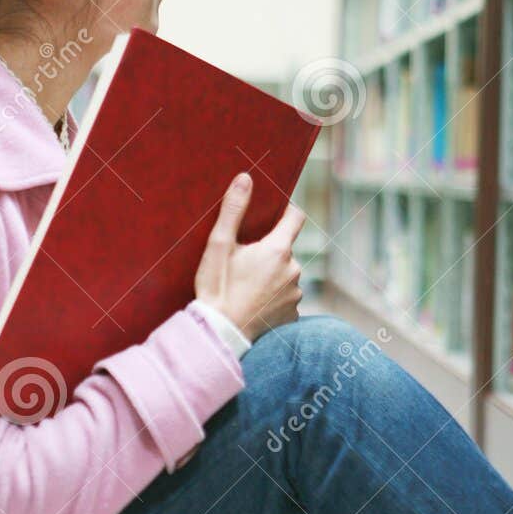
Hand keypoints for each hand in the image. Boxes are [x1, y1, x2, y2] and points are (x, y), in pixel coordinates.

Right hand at [194, 172, 305, 342]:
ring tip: (245, 285)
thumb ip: (233, 210)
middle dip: (269, 250)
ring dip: (271, 275)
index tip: (274, 213)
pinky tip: (252, 303)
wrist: (219, 334)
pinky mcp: (291, 315)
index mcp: (278, 250)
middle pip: (285, 250)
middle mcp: (293, 270)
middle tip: (243, 261)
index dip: (286, 211)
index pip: (295, 217)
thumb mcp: (219, 245)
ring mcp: (295, 294)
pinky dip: (272, 298)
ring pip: (285, 275)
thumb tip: (245, 179)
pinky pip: (284, 298)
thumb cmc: (217, 288)